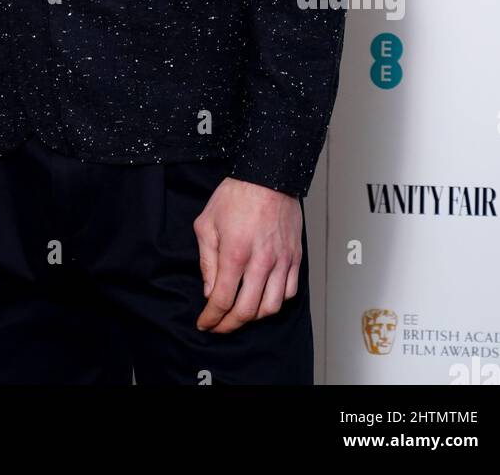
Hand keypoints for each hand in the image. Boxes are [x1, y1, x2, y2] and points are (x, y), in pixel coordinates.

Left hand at [193, 176, 302, 332]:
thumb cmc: (236, 195)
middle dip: (229, 325)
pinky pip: (289, 292)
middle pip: (247, 311)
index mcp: (235, 253)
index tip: (205, 323)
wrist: (267, 175)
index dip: (212, 318)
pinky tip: (263, 298)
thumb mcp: (207, 223)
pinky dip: (276, 302)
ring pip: (271, 307)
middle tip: (219, 326)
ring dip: (254, 317)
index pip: (223, 300)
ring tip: (241, 313)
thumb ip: (207, 261)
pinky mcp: (295, 257)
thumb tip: (210, 291)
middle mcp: (261, 261)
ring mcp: (282, 261)